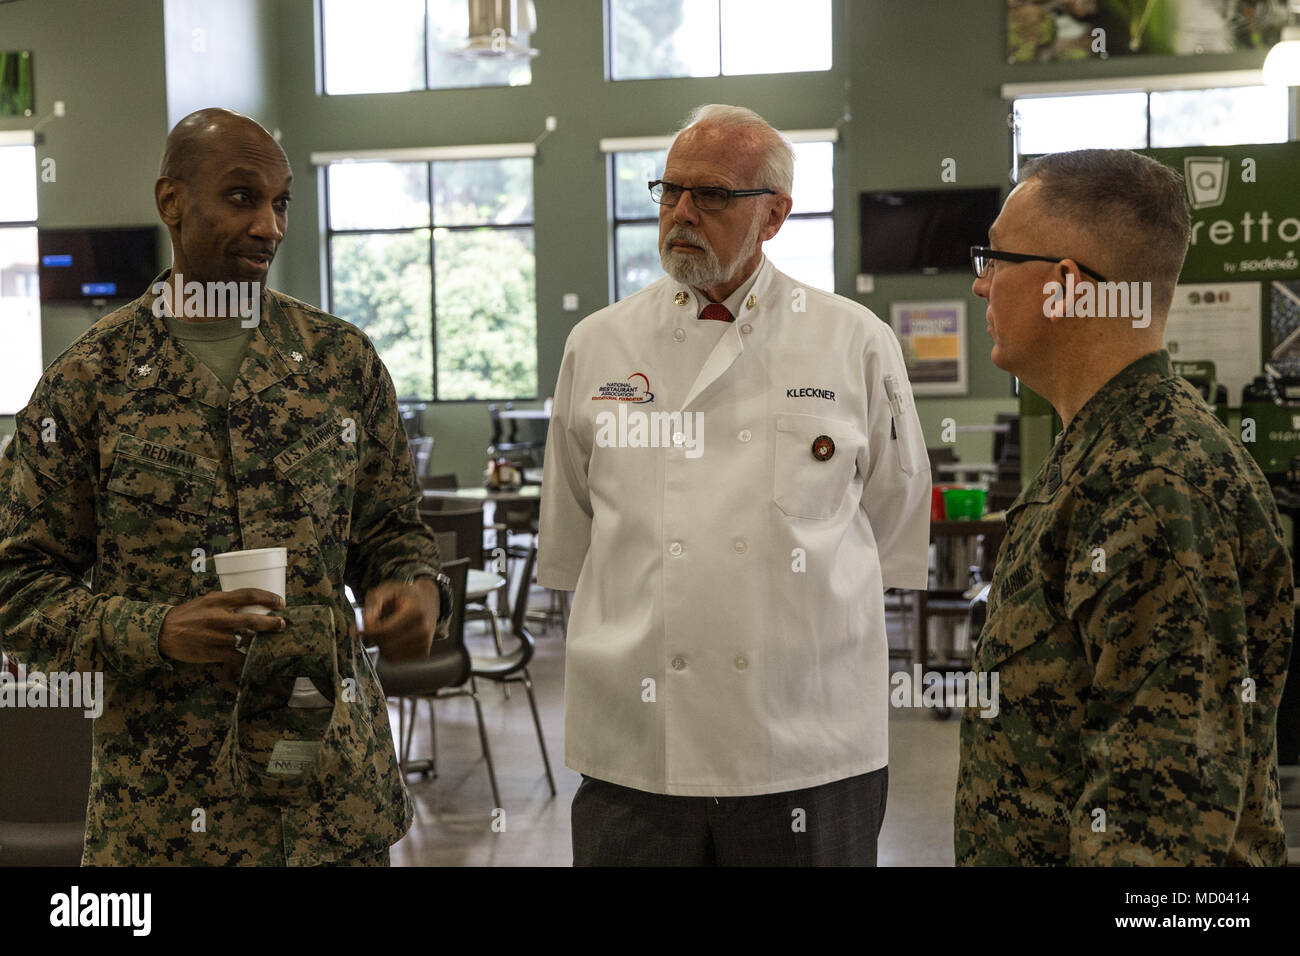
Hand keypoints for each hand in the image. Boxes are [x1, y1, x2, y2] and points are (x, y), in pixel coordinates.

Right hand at [158, 588, 285, 664]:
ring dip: (262, 642)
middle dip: (272, 623)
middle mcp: (218, 618)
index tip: (280, 603)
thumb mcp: (207, 600)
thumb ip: (228, 601)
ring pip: (247, 641)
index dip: (268, 598)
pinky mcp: (213, 653)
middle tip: (282, 624)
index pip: (248, 595)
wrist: (163, 632)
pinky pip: (237, 658)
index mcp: (217, 600)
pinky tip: (258, 658)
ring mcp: (216, 637)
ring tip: (273, 641)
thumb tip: (254, 603)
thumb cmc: (188, 614)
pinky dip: (249, 659)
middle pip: (252, 620)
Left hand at [361, 579, 438, 662]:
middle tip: (371, 628)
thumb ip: (374, 604)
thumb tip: (364, 624)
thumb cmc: (404, 595)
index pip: (387, 630)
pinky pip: (397, 660)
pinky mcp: (423, 654)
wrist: (429, 601)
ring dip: (381, 646)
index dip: (369, 631)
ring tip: (384, 632)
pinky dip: (389, 652)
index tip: (356, 630)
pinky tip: (392, 640)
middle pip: (387, 644)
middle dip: (374, 637)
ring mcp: (424, 643)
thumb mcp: (387, 589)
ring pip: (390, 655)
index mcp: (415, 612)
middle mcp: (423, 629)